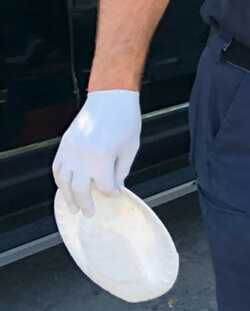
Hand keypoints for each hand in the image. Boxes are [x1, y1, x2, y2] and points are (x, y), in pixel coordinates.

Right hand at [52, 90, 141, 216]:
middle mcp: (83, 157)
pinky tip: (64, 187)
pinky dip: (59, 180)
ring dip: (67, 196)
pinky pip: (57, 167)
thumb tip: (115, 186)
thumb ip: (122, 170)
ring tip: (73, 207)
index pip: (104, 186)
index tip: (116, 192)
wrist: (112, 97)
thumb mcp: (131, 147)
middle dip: (86, 203)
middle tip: (89, 213)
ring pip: (64, 181)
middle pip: (80, 189)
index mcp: (102, 158)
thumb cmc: (125, 119)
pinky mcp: (65, 144)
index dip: (112, 192)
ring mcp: (71, 150)